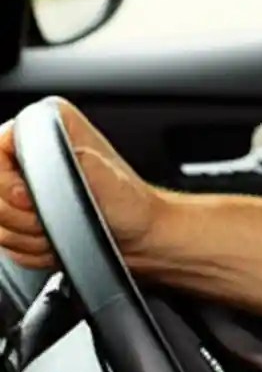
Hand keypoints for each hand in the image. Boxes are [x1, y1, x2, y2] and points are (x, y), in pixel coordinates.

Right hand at [0, 97, 161, 269]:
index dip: (5, 183)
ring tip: (61, 228)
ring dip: (27, 234)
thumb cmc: (129, 203)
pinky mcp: (18, 210)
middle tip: (54, 217)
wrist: (138, 234)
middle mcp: (30, 148)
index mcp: (49, 123)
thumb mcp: (108, 179)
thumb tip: (61, 153)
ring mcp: (20, 181)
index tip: (30, 197)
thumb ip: (75, 162)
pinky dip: (28, 247)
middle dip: (21, 215)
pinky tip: (55, 240)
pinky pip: (2, 239)